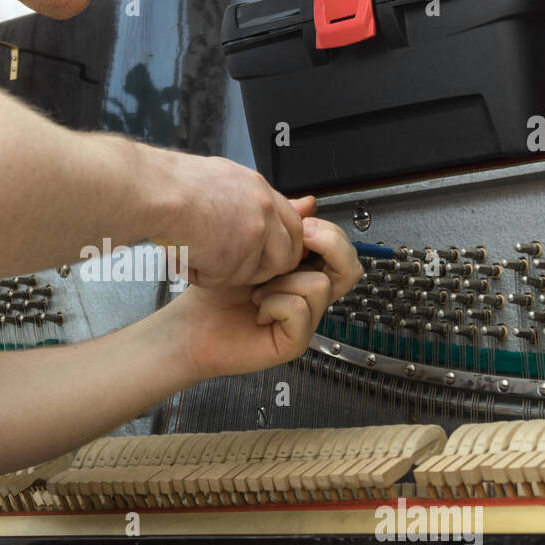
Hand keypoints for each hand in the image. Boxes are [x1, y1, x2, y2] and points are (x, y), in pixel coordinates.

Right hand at [163, 153, 308, 286]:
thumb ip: (254, 198)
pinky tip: (187, 256)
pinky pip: (222, 280)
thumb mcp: (224, 178)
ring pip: (255, 273)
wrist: (157, 191)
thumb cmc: (176, 184)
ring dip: (230, 273)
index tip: (270, 255)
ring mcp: (252, 236)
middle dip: (267, 269)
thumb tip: (297, 205)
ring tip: (202, 256)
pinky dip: (202, 275)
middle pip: (286, 254)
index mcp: (260, 190)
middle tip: (237, 267)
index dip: (283, 245)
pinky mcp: (233, 259)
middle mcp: (263, 211)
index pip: (292, 224)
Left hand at [164, 210, 362, 381]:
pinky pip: (299, 308)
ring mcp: (307, 320)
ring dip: (281, 282)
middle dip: (323, 248)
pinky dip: (273, 304)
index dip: (327, 234)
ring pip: (320, 284)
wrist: (194, 323)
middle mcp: (311, 297)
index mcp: (306, 272)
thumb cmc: (219, 290)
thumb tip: (310, 202)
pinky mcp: (295, 341)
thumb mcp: (253, 247)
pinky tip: (258, 309)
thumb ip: (282, 224)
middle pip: (350, 268)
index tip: (299, 226)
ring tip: (258, 291)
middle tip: (288, 250)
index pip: (343, 250)